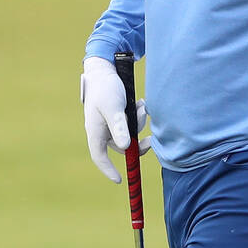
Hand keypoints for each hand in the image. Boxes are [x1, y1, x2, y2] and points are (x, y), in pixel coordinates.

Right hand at [81, 56, 149, 182]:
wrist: (105, 68)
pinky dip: (138, 115)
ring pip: (129, 133)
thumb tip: (126, 146)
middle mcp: (102, 129)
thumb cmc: (105, 88)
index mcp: (95, 131)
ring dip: (138, 124)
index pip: (99, 157)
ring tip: (142, 108)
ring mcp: (110, 122)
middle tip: (151, 141)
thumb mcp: (113, 107)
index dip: (108, 170)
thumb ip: (119, 126)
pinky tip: (141, 104)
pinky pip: (131, 122)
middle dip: (137, 143)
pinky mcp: (118, 114)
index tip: (120, 180)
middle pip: (122, 146)